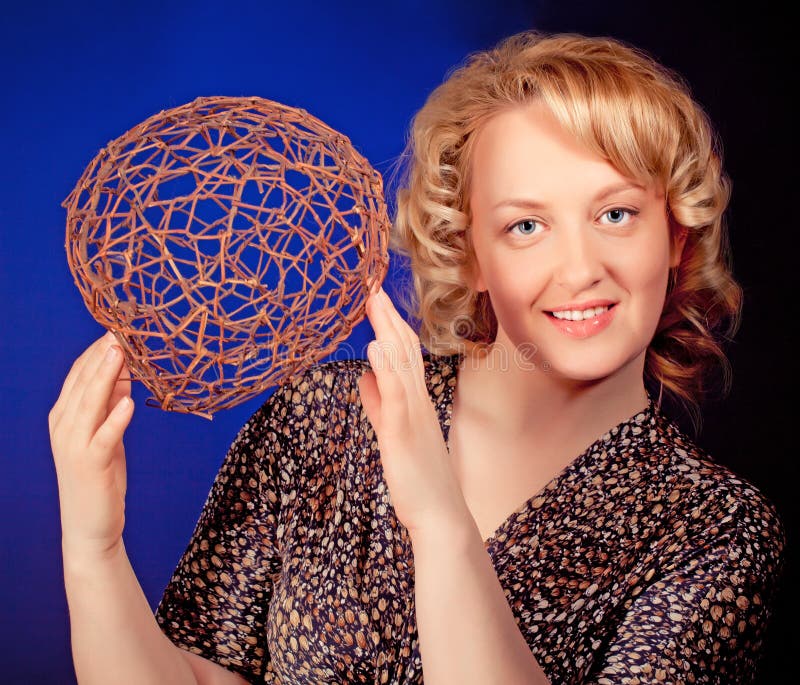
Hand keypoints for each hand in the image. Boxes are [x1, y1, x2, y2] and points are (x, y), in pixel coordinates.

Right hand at [48, 331, 134, 561]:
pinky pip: (104, 436)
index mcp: (64, 416)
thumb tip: (126, 373)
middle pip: (83, 382)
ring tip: (122, 352)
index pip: (78, 374)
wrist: (90, 525)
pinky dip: (116, 418)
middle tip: (123, 329)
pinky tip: (129, 401)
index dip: (97, 350)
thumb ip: (111, 404)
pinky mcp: (90, 463)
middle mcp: (64, 426)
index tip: (119, 327)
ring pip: (90, 402)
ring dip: (107, 376)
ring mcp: (74, 445)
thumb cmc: (101, 476)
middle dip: (103, 355)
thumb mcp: (107, 433)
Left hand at [357, 286, 470, 539]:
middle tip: (375, 287)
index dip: (391, 325)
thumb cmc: (419, 477)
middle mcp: (417, 402)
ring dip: (387, 331)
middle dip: (388, 318)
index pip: (404, 355)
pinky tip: (375, 346)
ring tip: (375, 302)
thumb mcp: (393, 431)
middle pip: (404, 351)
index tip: (378, 300)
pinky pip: (395, 396)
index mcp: (415, 401)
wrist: (439, 515)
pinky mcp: (403, 433)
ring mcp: (412, 415)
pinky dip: (386, 369)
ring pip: (401, 365)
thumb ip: (378, 404)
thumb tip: (363, 376)